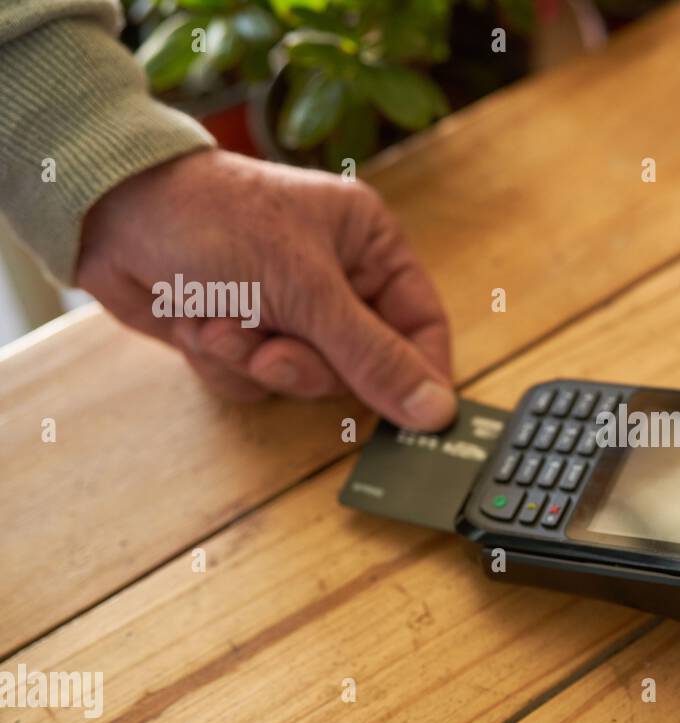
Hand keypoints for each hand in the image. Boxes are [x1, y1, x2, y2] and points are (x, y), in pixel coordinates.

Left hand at [77, 149, 455, 430]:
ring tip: (221, 323)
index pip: (421, 325)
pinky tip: (196, 321)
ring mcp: (287, 308)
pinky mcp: (243, 332)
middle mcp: (335, 278)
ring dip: (256, 361)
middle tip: (273, 351)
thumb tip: (437, 411)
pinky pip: (255, 381)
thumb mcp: (310, 291)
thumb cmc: (216, 222)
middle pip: (358, 365)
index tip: (416, 419)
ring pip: (303, 379)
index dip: (417, 374)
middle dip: (306, 364)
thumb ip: (375, 358)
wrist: (110, 214)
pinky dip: (224, 362)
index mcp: (368, 246)